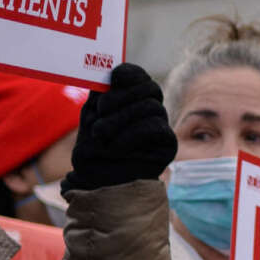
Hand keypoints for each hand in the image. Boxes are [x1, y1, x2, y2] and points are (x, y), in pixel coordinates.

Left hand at [64, 64, 176, 191]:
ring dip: (121, 118)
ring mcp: (162, 126)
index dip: (129, 73)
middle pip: (149, 88)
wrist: (101, 185)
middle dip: (121, 96)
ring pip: (151, 106)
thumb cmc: (94, 152)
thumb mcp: (91, 119)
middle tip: (101, 110)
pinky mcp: (168, 144)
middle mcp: (151, 110)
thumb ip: (100, 96)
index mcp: (132, 99)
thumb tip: (109, 75)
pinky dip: (131, 134)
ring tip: (100, 135)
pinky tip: (115, 146)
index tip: (114, 78)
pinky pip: (154, 127)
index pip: (138, 77)